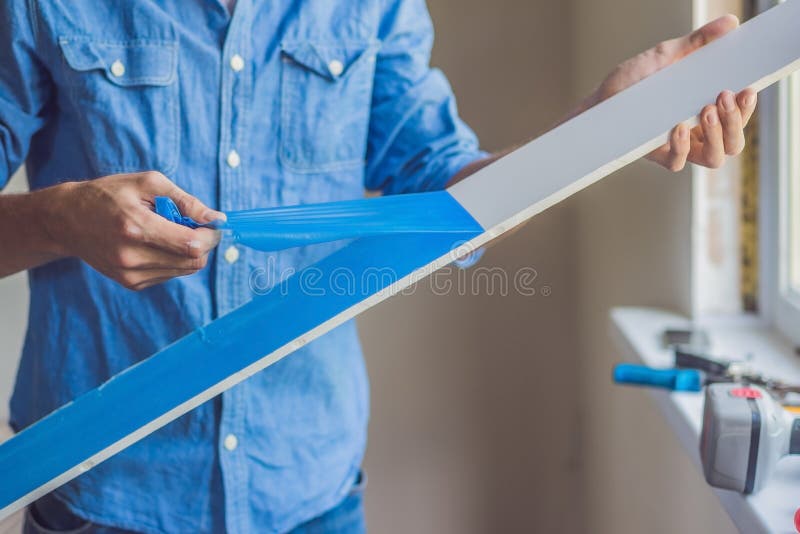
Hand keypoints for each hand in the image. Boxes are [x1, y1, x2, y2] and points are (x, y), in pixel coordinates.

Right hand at [49, 171, 224, 289]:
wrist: (67, 219)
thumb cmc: (109, 194)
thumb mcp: (147, 183)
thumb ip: (186, 201)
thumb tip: (216, 219)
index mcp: (135, 227)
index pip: (191, 244)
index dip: (211, 235)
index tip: (214, 224)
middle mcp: (132, 256)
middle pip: (193, 262)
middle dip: (204, 244)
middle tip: (196, 226)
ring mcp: (130, 274)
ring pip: (185, 270)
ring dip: (189, 252)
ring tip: (172, 231)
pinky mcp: (131, 283)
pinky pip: (170, 274)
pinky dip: (174, 259)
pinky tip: (158, 243)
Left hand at [588, 14, 756, 170]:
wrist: (597, 100)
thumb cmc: (630, 82)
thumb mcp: (665, 55)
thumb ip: (698, 42)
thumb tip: (730, 22)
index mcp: (703, 108)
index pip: (738, 115)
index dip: (747, 108)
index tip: (747, 89)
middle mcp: (695, 131)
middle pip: (734, 142)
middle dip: (736, 122)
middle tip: (723, 97)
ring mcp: (677, 145)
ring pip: (714, 158)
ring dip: (718, 136)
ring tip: (706, 110)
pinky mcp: (656, 155)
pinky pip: (678, 163)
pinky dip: (682, 147)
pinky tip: (678, 127)